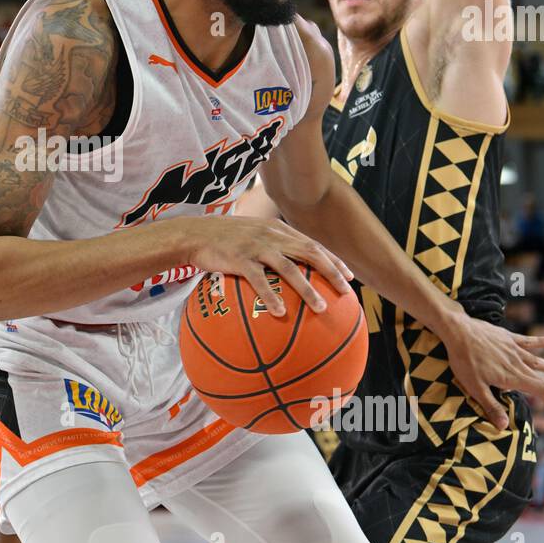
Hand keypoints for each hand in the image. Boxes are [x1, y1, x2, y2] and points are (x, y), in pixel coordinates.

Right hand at [179, 215, 352, 316]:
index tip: (349, 275)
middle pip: (309, 253)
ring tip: (321, 307)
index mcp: (277, 230)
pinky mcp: (240, 259)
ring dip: (308, 289)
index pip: (312, 244)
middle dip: (331, 272)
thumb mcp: (251, 233)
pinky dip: (272, 296)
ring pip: (290, 268)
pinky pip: (260, 280)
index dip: (333, 259)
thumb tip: (286, 268)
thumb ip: (270, 244)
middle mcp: (272, 236)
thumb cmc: (222, 237)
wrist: (194, 232)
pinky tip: (281, 312)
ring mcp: (256, 247)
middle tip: (346, 291)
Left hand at [437, 313, 543, 429]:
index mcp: (512, 377)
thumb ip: (490, 405)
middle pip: (541, 378)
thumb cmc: (465, 360)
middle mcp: (518, 363)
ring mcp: (514, 349)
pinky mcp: (508, 338)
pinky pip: (529, 341)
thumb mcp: (475, 387)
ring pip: (537, 360)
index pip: (540, 390)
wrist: (459, 331)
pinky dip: (542, 342)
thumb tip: (504, 426)